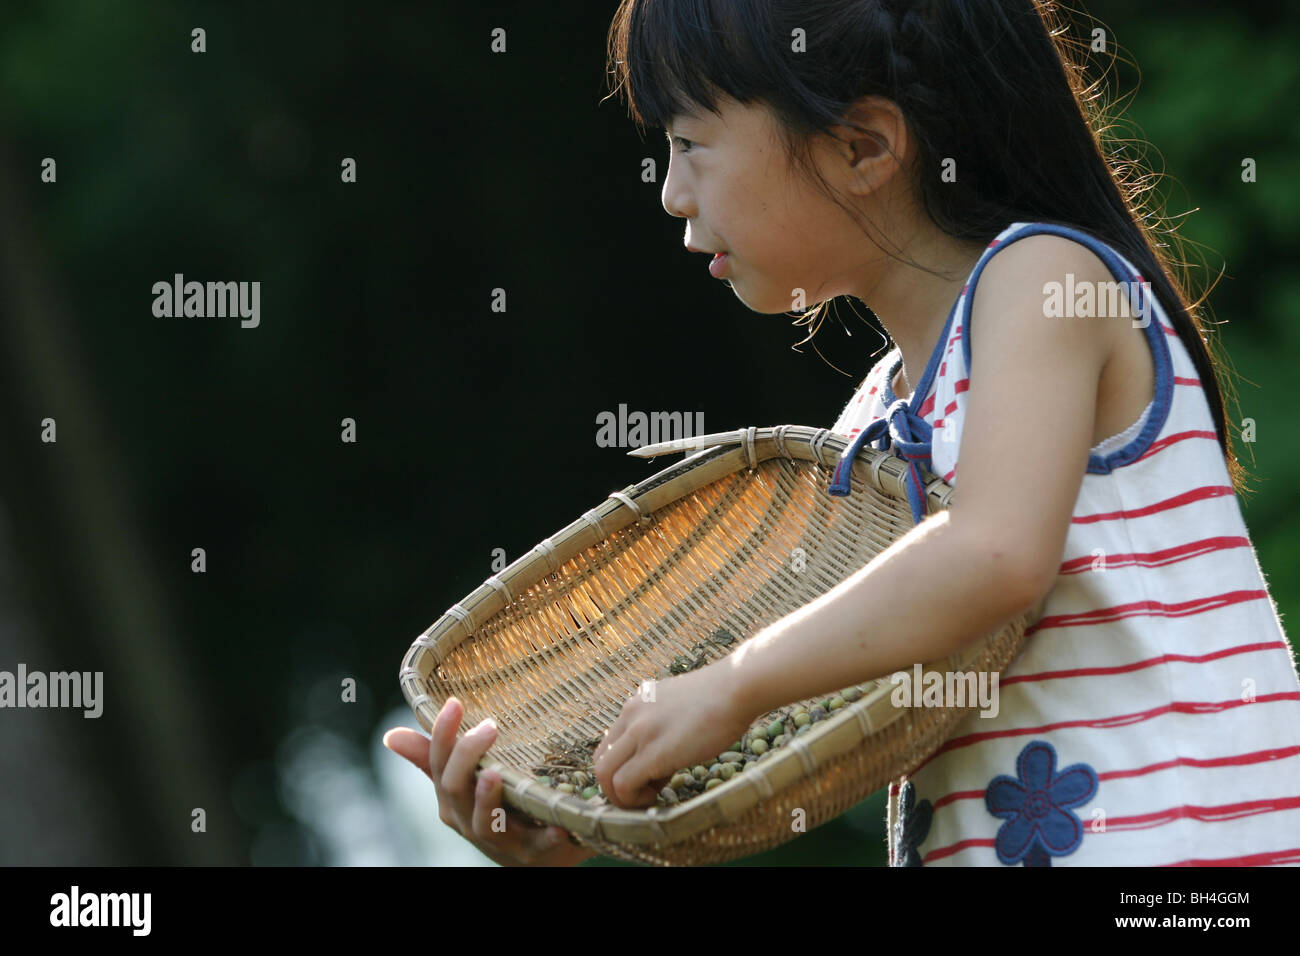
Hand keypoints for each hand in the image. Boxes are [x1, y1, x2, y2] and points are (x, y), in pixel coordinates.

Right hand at [383, 697, 598, 866]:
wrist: (539, 858)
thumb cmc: (498, 812)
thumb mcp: (465, 784)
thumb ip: (433, 759)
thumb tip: (390, 735)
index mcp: (450, 800)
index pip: (438, 764)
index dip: (442, 735)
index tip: (455, 703)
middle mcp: (468, 821)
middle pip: (455, 789)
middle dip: (467, 756)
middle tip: (489, 726)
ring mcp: (500, 841)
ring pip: (483, 824)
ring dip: (487, 799)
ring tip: (494, 775)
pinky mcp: (532, 854)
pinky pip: (536, 847)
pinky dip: (545, 838)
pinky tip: (556, 827)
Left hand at [593, 663, 754, 808]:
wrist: (738, 687)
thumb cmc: (722, 698)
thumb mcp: (680, 706)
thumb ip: (664, 725)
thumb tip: (662, 760)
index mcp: (636, 704)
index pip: (610, 743)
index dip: (624, 767)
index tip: (649, 776)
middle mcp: (631, 715)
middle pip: (600, 760)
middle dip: (615, 786)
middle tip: (644, 794)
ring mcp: (640, 732)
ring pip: (603, 774)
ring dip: (621, 796)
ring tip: (650, 797)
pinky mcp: (654, 751)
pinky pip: (623, 783)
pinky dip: (632, 799)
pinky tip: (657, 796)